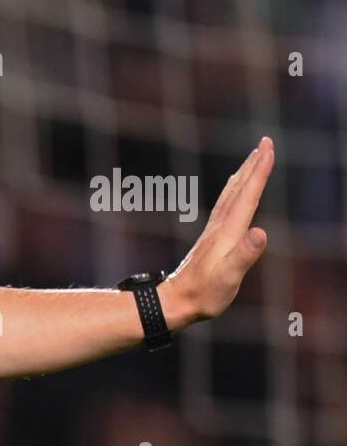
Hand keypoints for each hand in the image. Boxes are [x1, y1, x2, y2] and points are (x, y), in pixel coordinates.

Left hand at [161, 136, 273, 326]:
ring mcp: (214, 232)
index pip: (248, 196)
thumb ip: (245, 255)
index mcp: (229, 233)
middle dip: (253, 165)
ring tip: (252, 159)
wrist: (176, 302)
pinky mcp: (210, 239)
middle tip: (265, 142)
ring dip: (243, 175)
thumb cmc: (204, 294)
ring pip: (231, 195)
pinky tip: (233, 192)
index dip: (260, 172)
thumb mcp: (229, 278)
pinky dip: (233, 192)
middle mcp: (220, 227)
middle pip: (239, 189)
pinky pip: (224, 207)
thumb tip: (261, 232)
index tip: (268, 149)